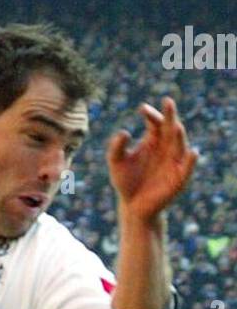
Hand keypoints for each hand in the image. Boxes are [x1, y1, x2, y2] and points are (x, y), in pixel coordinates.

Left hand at [107, 97, 197, 221]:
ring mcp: (174, 161)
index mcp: (152, 141)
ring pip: (180, 144)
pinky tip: (192, 152)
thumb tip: (125, 132)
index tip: (142, 108)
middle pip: (171, 127)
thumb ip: (116, 147)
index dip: (151, 114)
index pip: (155, 122)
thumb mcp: (116, 163)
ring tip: (175, 126)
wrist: (133, 206)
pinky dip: (191, 160)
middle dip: (170, 115)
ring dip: (179, 135)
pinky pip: (187, 167)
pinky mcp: (179, 177)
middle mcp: (166, 148)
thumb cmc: (125, 182)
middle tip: (168, 102)